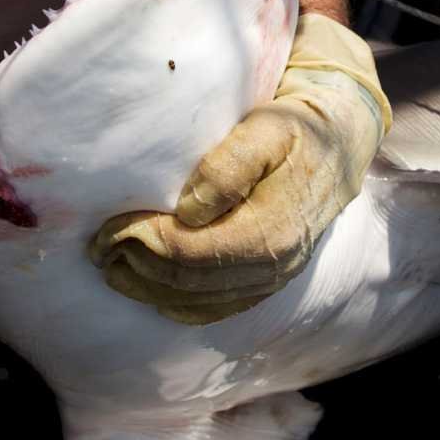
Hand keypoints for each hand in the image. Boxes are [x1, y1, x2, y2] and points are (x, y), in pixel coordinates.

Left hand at [93, 14, 390, 325]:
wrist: (340, 143)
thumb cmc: (296, 129)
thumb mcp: (267, 129)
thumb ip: (229, 166)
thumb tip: (188, 210)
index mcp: (273, 229)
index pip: (194, 253)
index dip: (146, 244)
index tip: (110, 227)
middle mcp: (274, 266)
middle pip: (190, 283)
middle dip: (138, 266)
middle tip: (99, 246)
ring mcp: (271, 280)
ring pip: (198, 303)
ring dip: (148, 288)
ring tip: (112, 265)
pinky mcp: (265, 282)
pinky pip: (215, 310)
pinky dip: (175, 304)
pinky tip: (148, 287)